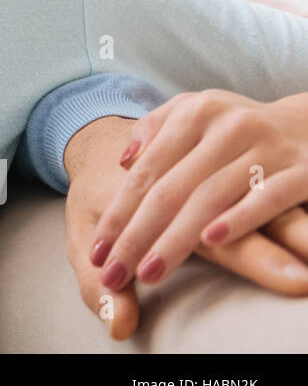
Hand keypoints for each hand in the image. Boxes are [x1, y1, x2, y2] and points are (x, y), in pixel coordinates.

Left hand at [89, 90, 307, 291]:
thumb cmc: (237, 127)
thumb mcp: (196, 113)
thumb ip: (155, 129)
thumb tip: (123, 161)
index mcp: (195, 112)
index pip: (145, 172)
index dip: (119, 214)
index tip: (99, 252)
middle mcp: (228, 126)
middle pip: (170, 189)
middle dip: (137, 236)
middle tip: (114, 273)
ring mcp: (267, 147)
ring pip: (210, 197)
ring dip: (176, 240)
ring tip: (149, 273)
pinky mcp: (303, 169)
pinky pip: (269, 196)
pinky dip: (240, 218)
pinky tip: (212, 242)